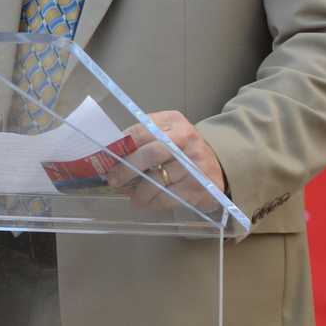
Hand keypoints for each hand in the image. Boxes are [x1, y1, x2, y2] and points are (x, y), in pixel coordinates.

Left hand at [107, 109, 225, 210]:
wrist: (217, 165)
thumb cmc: (181, 150)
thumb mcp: (166, 134)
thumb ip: (142, 138)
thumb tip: (111, 154)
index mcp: (174, 121)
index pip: (142, 130)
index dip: (122, 146)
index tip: (108, 158)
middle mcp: (187, 139)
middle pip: (151, 154)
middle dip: (127, 169)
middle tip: (113, 180)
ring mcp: (194, 163)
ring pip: (158, 180)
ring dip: (139, 192)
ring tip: (133, 197)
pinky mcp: (199, 186)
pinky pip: (168, 197)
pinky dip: (153, 203)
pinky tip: (147, 202)